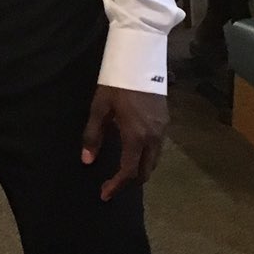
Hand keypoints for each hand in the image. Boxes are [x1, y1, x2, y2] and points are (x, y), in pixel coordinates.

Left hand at [80, 85, 168, 201]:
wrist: (141, 59)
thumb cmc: (116, 83)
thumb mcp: (99, 108)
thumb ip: (93, 136)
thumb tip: (87, 161)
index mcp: (136, 137)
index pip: (129, 172)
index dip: (116, 185)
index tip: (104, 194)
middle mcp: (153, 137)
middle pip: (146, 171)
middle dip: (130, 182)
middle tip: (112, 184)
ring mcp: (162, 129)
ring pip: (154, 160)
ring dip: (140, 169)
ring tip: (122, 170)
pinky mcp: (166, 120)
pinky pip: (158, 147)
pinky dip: (146, 156)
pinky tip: (134, 151)